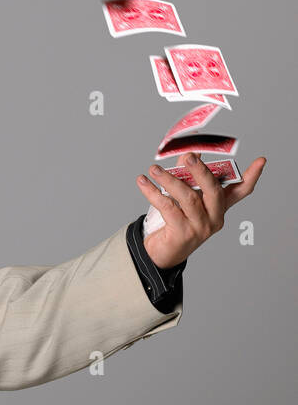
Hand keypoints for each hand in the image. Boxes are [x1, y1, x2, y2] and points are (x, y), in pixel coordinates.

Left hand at [138, 152, 265, 268]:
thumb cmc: (177, 218)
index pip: (241, 191)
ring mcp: (200, 227)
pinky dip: (153, 193)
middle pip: (214, 191)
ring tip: (154, 169)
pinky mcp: (183, 233)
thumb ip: (187, 175)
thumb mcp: (185, 196)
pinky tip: (142, 182)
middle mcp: (215, 217)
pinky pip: (168, 208)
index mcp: (220, 206)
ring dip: (169, 180)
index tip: (261, 160)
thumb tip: (190, 153)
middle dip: (202, 172)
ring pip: (188, 198)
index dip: (252, 176)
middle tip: (189, 157)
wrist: (164, 251)